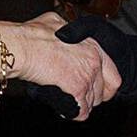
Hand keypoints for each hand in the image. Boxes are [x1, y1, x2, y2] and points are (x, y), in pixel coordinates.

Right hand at [5, 13, 119, 120]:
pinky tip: (63, 109)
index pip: (113, 75)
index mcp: (93, 46)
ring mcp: (87, 76)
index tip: (97, 91)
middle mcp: (94, 62)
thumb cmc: (32, 35)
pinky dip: (72, 113)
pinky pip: (81, 111)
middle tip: (78, 98)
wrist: (23, 47)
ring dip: (79, 105)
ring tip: (66, 101)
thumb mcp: (55, 23)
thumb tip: (61, 30)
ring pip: (91, 103)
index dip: (105, 87)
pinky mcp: (77, 89)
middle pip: (103, 92)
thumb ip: (66, 30)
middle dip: (91, 98)